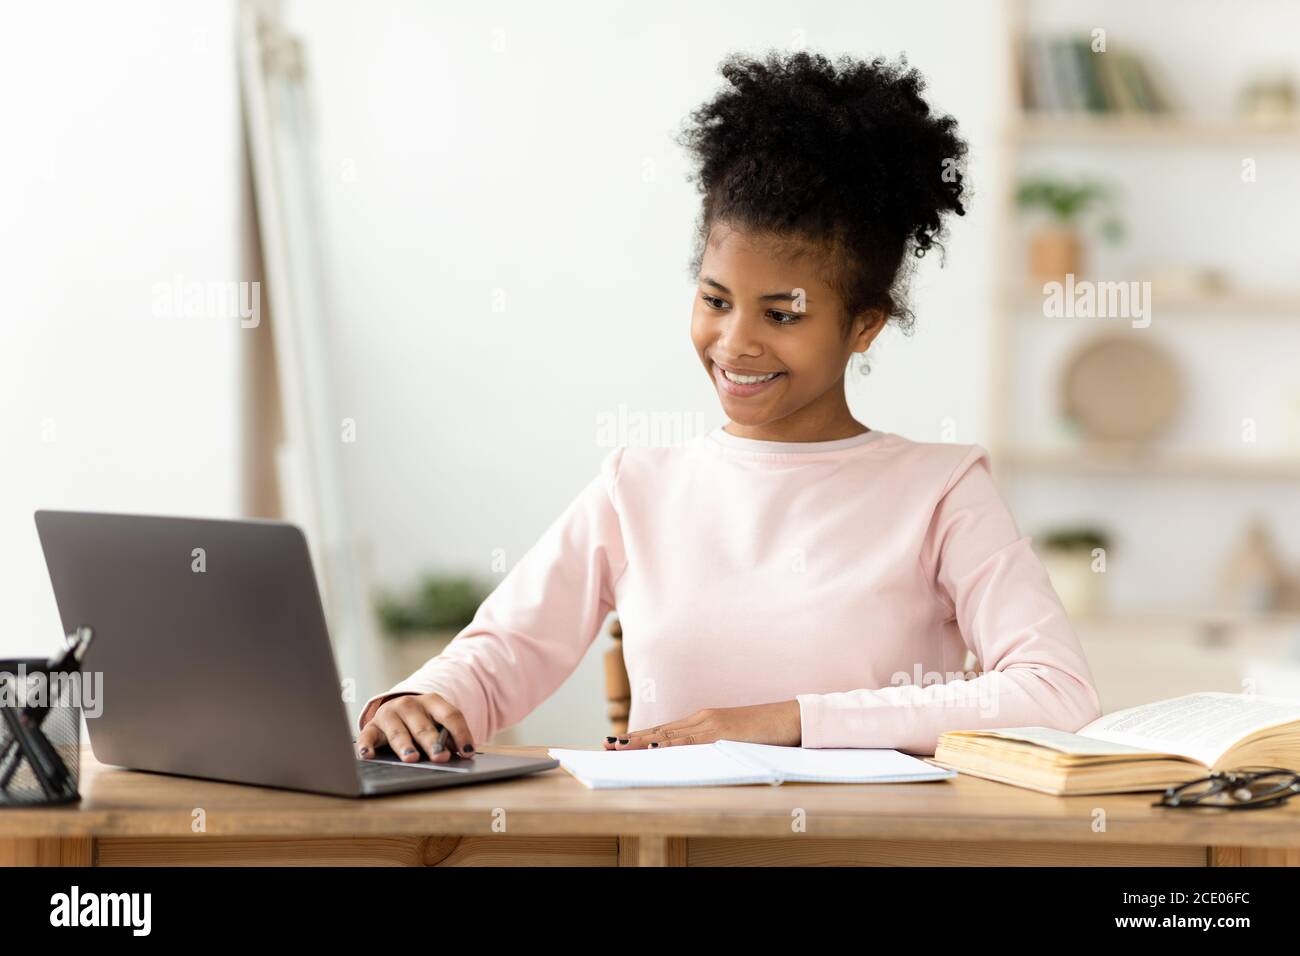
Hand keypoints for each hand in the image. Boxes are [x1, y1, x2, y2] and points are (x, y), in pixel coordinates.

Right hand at [356, 692, 475, 762]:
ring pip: (398, 731)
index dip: (461, 733)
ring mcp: (389, 713)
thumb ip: (448, 736)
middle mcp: (409, 704)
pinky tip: (368, 755)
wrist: (397, 710)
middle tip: (441, 756)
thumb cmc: (423, 722)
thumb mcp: (438, 723)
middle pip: (424, 726)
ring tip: (411, 758)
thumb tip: (462, 755)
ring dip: (405, 745)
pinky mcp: (372, 726)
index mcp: (432, 701)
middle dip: (432, 742)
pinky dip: (366, 745)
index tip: (468, 751)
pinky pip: (367, 736)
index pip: (450, 715)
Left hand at [604, 700, 801, 749]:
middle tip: (605, 745)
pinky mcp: (721, 731)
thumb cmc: (766, 732)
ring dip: (641, 741)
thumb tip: (698, 760)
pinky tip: (654, 747)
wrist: (791, 719)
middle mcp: (702, 719)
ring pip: (669, 734)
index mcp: (704, 721)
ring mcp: (710, 724)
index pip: (666, 730)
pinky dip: (670, 744)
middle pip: (660, 730)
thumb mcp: (734, 741)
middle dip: (632, 739)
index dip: (641, 737)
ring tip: (618, 746)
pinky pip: (690, 741)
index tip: (618, 742)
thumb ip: (715, 747)